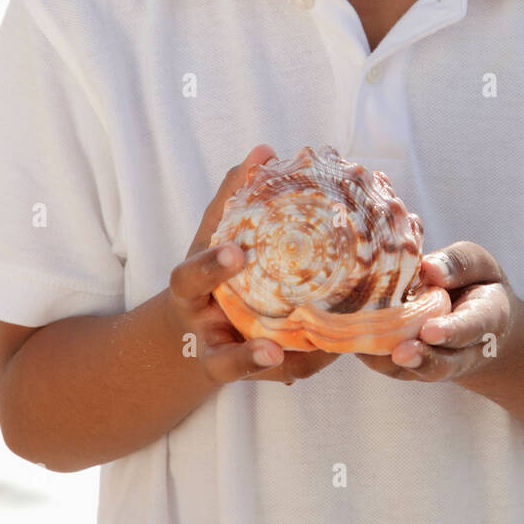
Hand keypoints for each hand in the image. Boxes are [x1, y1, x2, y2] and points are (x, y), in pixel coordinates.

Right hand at [169, 145, 339, 384]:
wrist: (196, 335)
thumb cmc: (213, 274)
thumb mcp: (216, 236)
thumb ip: (235, 197)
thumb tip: (264, 150)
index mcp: (192, 290)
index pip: (190, 277)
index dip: (211, 265)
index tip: (235, 251)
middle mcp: (203, 328)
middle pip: (211, 342)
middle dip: (234, 330)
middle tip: (263, 322)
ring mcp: (224, 357)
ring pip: (232, 368)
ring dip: (256, 361)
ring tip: (281, 357)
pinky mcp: (259, 373)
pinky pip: (283, 373)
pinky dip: (305, 363)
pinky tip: (334, 352)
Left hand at [355, 241, 523, 382]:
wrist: (475, 327)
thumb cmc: (475, 285)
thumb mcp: (478, 265)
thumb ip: (458, 264)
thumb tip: (428, 267)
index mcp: (488, 319)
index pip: (473, 327)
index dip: (452, 331)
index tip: (431, 331)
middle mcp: (463, 351)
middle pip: (444, 364)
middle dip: (422, 359)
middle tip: (400, 353)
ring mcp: (433, 363)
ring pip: (412, 370)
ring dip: (388, 360)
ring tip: (365, 343)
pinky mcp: (405, 366)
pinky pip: (386, 364)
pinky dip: (369, 351)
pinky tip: (347, 330)